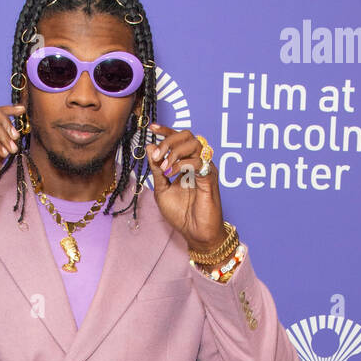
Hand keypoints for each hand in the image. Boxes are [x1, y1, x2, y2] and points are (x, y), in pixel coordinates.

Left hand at [145, 124, 228, 258]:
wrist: (194, 233)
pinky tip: (172, 174)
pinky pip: (198, 161)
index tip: (151, 128)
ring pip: (194, 144)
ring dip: (174, 152)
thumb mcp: (161, 190)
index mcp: (186, 163)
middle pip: (187, 135)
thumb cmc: (181, 214)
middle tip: (157, 155)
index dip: (166, 131)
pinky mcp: (210, 177)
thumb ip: (156, 171)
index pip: (178, 139)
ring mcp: (205, 168)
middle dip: (169, 141)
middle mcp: (197, 162)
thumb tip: (150, 149)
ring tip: (164, 169)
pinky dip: (182, 164)